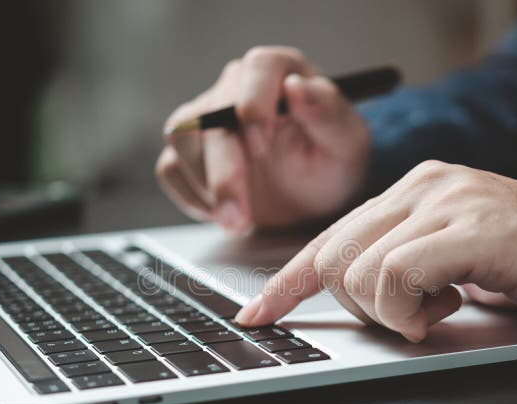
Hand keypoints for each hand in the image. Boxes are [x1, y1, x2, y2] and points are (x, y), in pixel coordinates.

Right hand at [155, 46, 369, 232]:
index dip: (254, 104)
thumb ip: (327, 112)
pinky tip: (221, 214)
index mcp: (280, 72)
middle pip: (212, 114)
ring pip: (182, 138)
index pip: (258, 69)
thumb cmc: (332, 162)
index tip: (261, 146)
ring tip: (237, 221)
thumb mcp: (346, 143)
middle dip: (224, 170)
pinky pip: (171, 168)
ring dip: (205, 186)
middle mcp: (237, 87)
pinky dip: (191, 196)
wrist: (314, 197)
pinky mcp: (188, 152)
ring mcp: (206, 118)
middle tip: (238, 216)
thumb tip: (297, 86)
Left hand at [235, 160, 516, 340]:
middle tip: (408, 317)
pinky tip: (449, 307)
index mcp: (417, 189)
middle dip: (353, 307)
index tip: (257, 314)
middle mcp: (426, 185)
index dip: (285, 281)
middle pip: (330, 256)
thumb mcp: (456, 259)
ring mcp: (449, 202)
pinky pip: (395, 277)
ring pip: (356, 270)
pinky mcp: (472, 229)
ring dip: (389, 312)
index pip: (330, 235)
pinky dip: (410, 311)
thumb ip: (406, 261)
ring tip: (440, 310)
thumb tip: (349, 288)